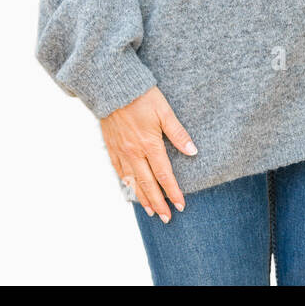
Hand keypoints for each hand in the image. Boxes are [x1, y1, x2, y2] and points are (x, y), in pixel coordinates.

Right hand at [100, 86, 196, 222]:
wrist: (112, 87)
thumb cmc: (141, 96)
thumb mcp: (164, 111)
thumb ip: (178, 133)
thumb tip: (193, 151)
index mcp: (149, 144)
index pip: (163, 174)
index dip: (173, 191)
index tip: (181, 205)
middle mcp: (134, 152)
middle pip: (148, 184)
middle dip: (158, 203)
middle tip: (167, 217)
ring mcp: (121, 151)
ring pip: (133, 181)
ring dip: (142, 198)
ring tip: (151, 211)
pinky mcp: (111, 146)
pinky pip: (118, 171)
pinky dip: (126, 184)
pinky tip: (130, 190)